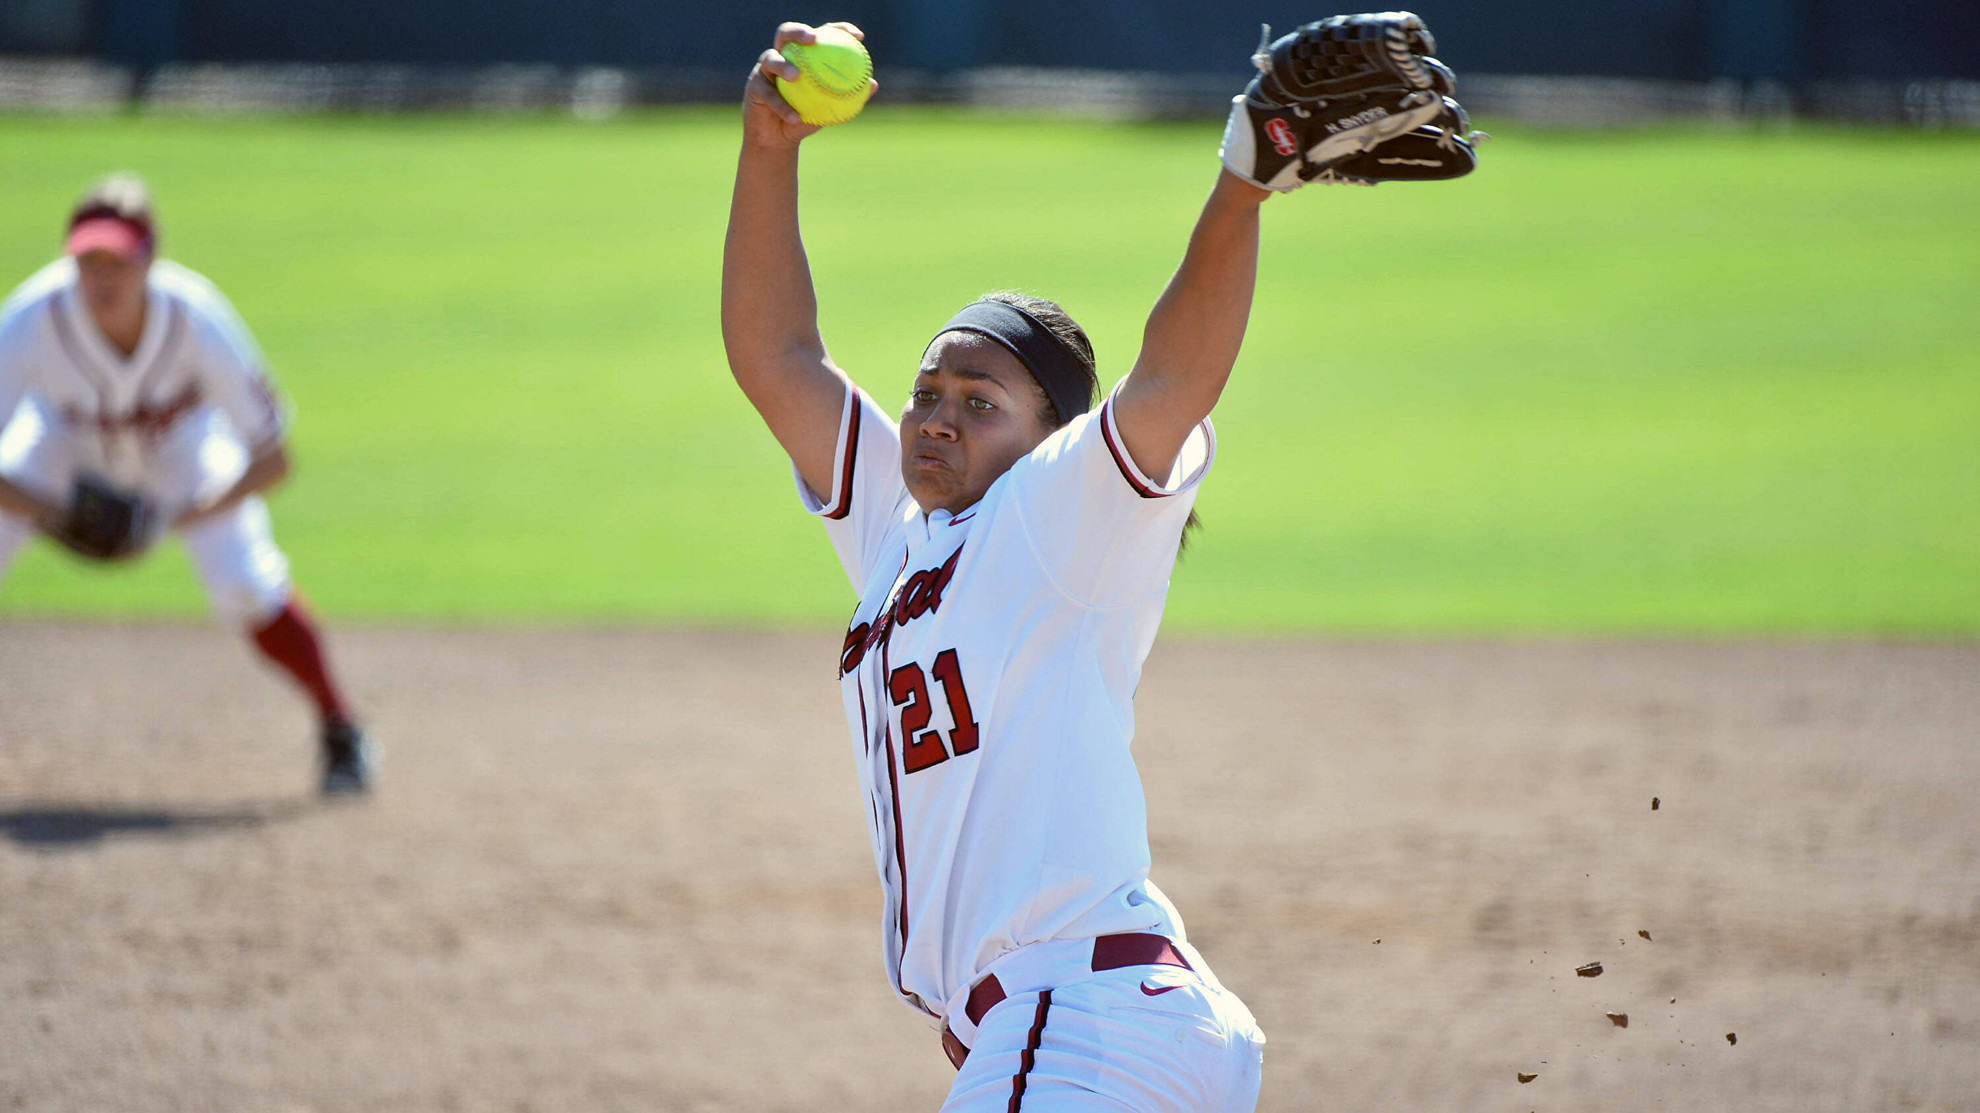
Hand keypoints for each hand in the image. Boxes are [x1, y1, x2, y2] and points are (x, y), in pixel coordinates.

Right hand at [742, 22, 875, 148]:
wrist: (778, 139)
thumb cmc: (805, 118)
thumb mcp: (830, 108)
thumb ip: (849, 95)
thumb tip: (873, 84)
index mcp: (802, 55)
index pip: (820, 35)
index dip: (838, 29)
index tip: (857, 36)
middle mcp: (782, 56)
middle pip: (786, 33)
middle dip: (799, 31)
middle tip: (814, 39)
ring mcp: (765, 69)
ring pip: (771, 59)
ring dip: (784, 66)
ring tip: (796, 76)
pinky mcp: (754, 87)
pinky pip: (768, 94)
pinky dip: (782, 106)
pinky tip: (794, 116)